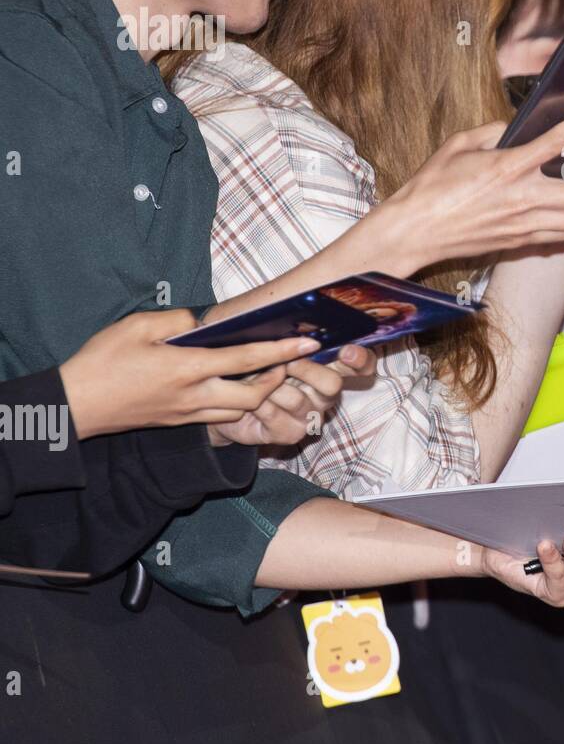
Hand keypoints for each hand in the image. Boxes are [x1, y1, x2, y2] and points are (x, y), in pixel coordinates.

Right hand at [58, 309, 319, 439]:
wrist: (75, 405)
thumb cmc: (103, 360)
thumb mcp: (138, 325)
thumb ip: (178, 321)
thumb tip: (204, 323)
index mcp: (187, 368)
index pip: (247, 360)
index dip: (282, 351)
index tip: (308, 343)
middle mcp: (194, 396)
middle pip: (254, 397)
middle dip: (278, 380)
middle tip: (287, 362)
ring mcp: (187, 414)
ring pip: (239, 412)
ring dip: (259, 395)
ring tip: (266, 374)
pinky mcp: (179, 423)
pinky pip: (219, 418)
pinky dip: (236, 405)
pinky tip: (235, 388)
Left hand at [207, 342, 375, 447]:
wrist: (228, 398)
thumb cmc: (253, 364)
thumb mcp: (271, 343)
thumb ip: (290, 335)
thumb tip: (297, 322)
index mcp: (330, 367)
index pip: (361, 364)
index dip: (360, 359)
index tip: (346, 352)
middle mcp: (325, 394)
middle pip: (333, 384)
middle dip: (304, 369)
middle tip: (282, 361)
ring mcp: (310, 416)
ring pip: (297, 399)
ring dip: (270, 386)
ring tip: (252, 378)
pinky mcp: (291, 434)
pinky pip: (274, 414)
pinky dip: (256, 402)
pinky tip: (249, 398)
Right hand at [368, 98, 563, 273]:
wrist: (417, 230)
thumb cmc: (432, 187)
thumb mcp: (459, 144)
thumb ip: (493, 131)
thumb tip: (515, 127)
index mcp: (509, 166)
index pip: (561, 139)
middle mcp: (524, 197)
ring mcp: (525, 224)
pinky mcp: (521, 242)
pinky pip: (563, 235)